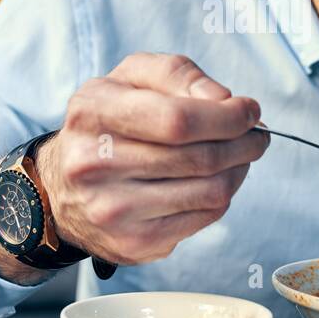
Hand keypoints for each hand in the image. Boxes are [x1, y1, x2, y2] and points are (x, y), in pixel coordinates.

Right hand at [35, 52, 268, 264]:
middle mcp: (94, 164)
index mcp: (93, 112)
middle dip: (244, 142)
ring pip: (211, 191)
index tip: (250, 110)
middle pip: (200, 158)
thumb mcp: (130, 78)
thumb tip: (224, 100)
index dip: (227, 117)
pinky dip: (223, 196)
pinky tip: (217, 179)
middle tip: (257, 135)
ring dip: (239, 169)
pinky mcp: (133, 243)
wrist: (61, 186)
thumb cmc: (107, 123)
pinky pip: (204, 218)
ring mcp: (112, 210)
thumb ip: (178, 74)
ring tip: (241, 154)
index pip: (179, 120)